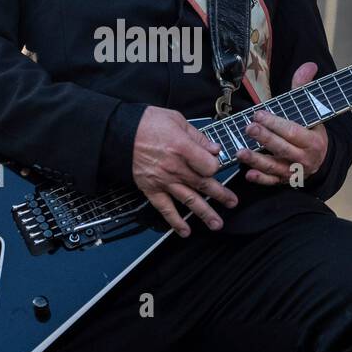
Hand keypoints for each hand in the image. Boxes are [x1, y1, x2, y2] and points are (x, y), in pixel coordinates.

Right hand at [132, 105, 237, 237]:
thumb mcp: (176, 119)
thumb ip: (198, 137)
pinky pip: (165, 209)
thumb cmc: (147, 123)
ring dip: (205, 213)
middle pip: (204, 185)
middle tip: (233, 202)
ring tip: (217, 223)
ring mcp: (163, 181)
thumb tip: (214, 149)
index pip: (210, 166)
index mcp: (183, 148)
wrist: (119, 132)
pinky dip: (175, 222)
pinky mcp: (151, 189)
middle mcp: (175, 168)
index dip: (215, 165)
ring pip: (189, 200)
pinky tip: (185, 231)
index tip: (214, 163)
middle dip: (221, 195)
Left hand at [238, 61, 328, 185]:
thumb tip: (309, 65)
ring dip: (256, 160)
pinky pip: (272, 182)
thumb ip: (303, 88)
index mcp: (312, 140)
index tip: (258, 114)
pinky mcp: (285, 181)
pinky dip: (260, 179)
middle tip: (248, 128)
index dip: (275, 123)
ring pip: (274, 167)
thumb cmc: (310, 130)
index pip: (292, 131)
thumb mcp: (310, 110)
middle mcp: (305, 158)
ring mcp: (294, 171)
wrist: (320, 159)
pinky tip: (248, 174)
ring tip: (240, 152)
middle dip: (264, 138)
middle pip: (282, 148)